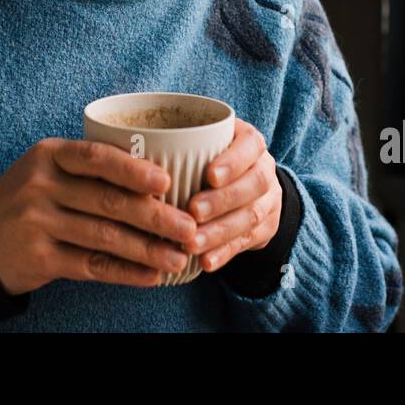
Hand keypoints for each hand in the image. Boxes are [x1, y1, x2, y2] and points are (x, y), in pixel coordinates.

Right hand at [0, 138, 199, 295]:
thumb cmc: (33, 195)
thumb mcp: (51, 168)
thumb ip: (93, 167)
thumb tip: (162, 178)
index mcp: (49, 155)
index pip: (96, 158)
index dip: (133, 170)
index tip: (167, 183)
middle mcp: (40, 186)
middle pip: (108, 201)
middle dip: (155, 217)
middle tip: (189, 229)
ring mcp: (37, 223)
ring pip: (104, 237)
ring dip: (147, 250)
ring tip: (178, 257)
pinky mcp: (39, 258)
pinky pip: (91, 267)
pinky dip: (125, 273)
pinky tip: (151, 276)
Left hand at [180, 119, 281, 272]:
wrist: (247, 184)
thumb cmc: (210, 157)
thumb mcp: (203, 142)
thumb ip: (181, 143)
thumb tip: (136, 146)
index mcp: (249, 142)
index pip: (250, 144)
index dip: (233, 161)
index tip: (209, 176)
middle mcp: (264, 169)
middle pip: (254, 183)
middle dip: (222, 200)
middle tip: (193, 212)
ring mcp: (268, 200)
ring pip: (250, 216)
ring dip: (219, 232)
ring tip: (191, 244)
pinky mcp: (265, 228)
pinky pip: (247, 242)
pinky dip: (224, 253)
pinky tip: (204, 262)